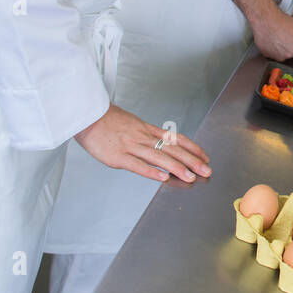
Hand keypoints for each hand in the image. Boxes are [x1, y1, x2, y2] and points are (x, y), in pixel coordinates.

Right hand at [75, 104, 211, 183]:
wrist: (86, 114)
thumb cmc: (106, 120)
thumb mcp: (132, 123)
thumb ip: (145, 135)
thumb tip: (160, 144)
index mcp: (147, 130)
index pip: (176, 139)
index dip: (193, 148)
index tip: (205, 157)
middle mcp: (143, 137)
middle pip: (173, 149)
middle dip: (192, 161)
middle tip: (207, 171)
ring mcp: (131, 146)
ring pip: (159, 157)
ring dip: (177, 168)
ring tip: (191, 177)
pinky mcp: (117, 156)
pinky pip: (137, 165)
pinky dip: (151, 172)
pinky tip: (163, 178)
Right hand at [251, 5, 292, 60]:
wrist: (265, 19)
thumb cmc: (279, 19)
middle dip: (291, 49)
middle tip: (285, 39)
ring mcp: (286, 55)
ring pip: (285, 56)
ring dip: (281, 50)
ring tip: (276, 39)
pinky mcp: (275, 57)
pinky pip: (275, 56)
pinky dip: (273, 51)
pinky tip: (271, 42)